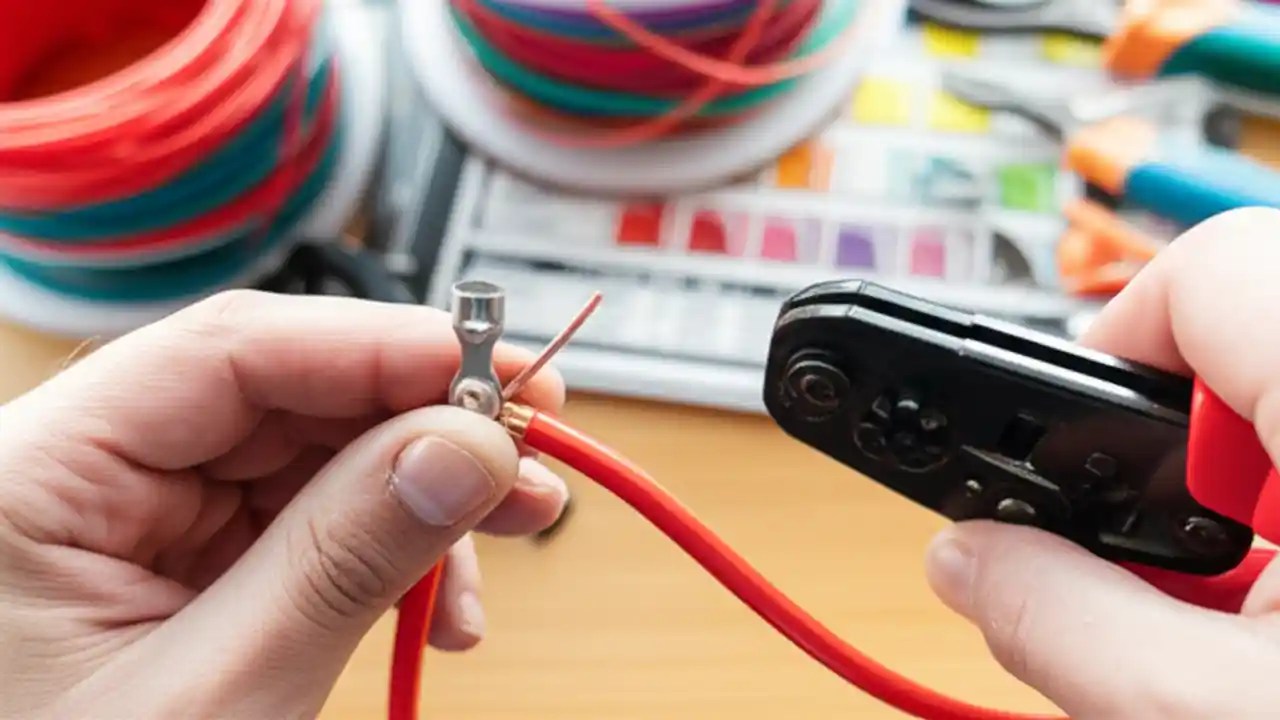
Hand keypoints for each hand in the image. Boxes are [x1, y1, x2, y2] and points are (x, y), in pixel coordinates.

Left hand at [0, 291, 568, 718]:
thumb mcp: (219, 695)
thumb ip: (344, 559)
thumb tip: (465, 449)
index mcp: (36, 473)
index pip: (230, 351)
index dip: (381, 347)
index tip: (499, 373)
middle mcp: (82, 472)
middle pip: (285, 392)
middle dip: (423, 423)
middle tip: (526, 450)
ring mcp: (131, 516)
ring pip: (310, 453)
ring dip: (420, 490)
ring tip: (510, 527)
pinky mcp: (175, 559)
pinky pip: (302, 516)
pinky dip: (385, 547)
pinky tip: (439, 597)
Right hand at [923, 208, 1279, 718]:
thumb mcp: (1210, 716)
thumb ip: (1062, 625)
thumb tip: (966, 559)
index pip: (1209, 269)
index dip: (1111, 342)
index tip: (1074, 437)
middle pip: (1243, 332)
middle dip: (1174, 454)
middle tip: (1178, 568)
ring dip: (1244, 501)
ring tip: (1255, 625)